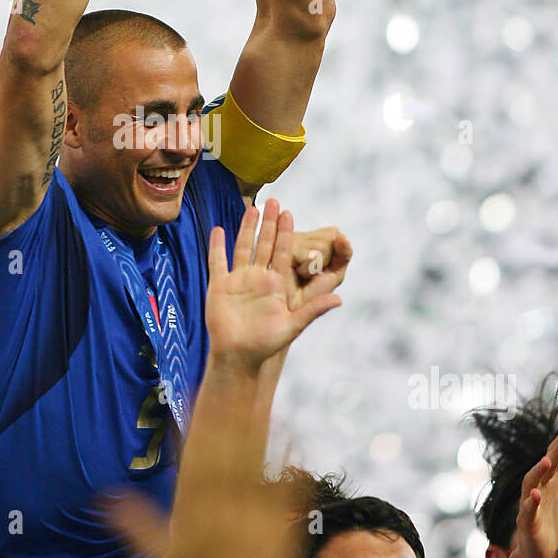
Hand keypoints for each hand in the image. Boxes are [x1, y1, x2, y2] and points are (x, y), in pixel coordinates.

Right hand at [205, 200, 341, 370]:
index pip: (283, 253)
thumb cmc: (266, 344)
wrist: (238, 356)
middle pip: (265, 244)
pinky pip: (218, 261)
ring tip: (253, 208)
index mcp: (276, 284)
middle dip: (270, 223)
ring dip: (247, 229)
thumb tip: (340, 299)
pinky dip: (217, 246)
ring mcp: (238, 280)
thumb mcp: (293, 326)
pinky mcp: (220, 286)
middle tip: (275, 201)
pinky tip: (218, 230)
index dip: (286, 233)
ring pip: (243, 248)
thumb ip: (313, 310)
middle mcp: (258, 278)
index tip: (290, 213)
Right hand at [514, 420, 557, 557]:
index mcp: (551, 480)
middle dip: (553, 454)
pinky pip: (527, 510)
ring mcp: (531, 504)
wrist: (544, 552)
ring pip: (530, 484)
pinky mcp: (528, 522)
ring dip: (537, 472)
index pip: (556, 456)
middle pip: (545, 467)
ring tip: (548, 461)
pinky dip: (531, 502)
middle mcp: (539, 488)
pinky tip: (536, 494)